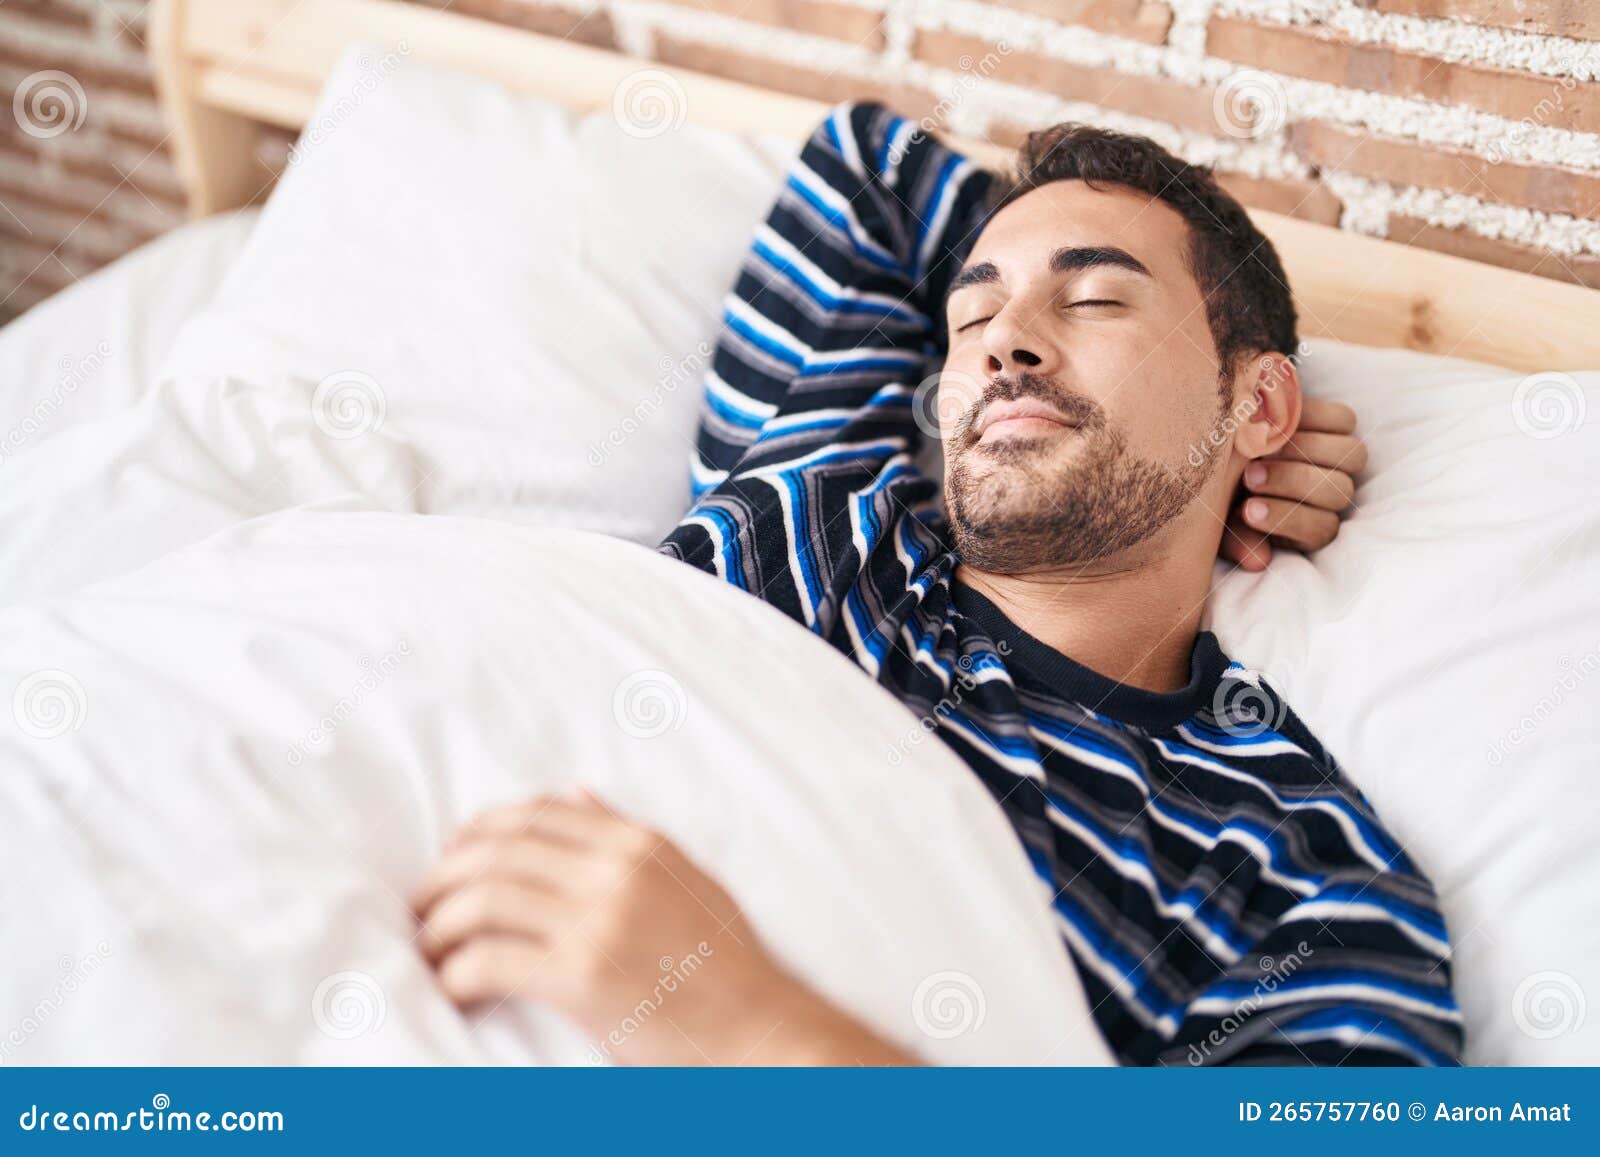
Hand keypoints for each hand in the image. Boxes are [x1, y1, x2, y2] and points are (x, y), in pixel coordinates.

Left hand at [412, 789, 911, 1064]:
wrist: (760, 1032)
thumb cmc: (728, 965)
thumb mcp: (687, 881)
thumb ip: (627, 837)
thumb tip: (576, 795)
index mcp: (638, 844)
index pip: (536, 814)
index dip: (479, 829)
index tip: (452, 854)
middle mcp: (615, 871)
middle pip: (496, 849)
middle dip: (443, 875)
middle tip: (422, 907)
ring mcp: (598, 921)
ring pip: (482, 899)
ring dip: (438, 925)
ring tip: (428, 950)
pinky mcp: (581, 978)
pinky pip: (490, 961)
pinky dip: (456, 975)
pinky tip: (453, 990)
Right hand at [1221, 398, 1366, 571]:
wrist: (1224, 447)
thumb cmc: (1224, 493)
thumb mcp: (1225, 519)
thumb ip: (1240, 539)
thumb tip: (1257, 561)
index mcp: (1313, 524)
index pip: (1319, 528)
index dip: (1287, 519)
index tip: (1248, 511)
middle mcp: (1334, 492)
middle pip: (1337, 491)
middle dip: (1292, 483)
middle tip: (1249, 477)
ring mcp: (1342, 457)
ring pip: (1349, 456)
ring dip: (1305, 450)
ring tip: (1262, 446)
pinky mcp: (1340, 423)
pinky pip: (1343, 419)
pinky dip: (1314, 417)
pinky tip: (1278, 419)